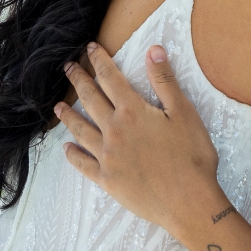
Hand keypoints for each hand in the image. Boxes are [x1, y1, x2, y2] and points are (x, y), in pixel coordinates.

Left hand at [56, 43, 222, 234]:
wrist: (189, 202)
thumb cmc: (192, 157)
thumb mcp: (185, 113)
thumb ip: (165, 81)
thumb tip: (153, 50)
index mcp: (132, 111)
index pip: (110, 78)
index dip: (99, 60)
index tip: (90, 48)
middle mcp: (114, 130)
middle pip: (90, 99)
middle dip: (79, 80)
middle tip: (68, 67)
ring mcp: (107, 156)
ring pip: (80, 130)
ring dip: (68, 116)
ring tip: (58, 106)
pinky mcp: (107, 179)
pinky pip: (83, 164)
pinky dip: (73, 155)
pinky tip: (67, 149)